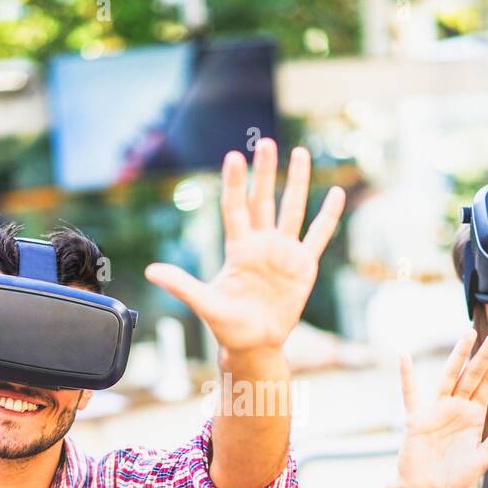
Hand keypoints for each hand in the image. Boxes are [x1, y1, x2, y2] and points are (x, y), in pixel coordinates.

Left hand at [144, 138, 345, 354]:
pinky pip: (318, 235)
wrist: (255, 344)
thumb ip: (182, 285)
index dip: (235, 183)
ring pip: (293, 209)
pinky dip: (328, 216)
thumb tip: (151, 271)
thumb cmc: (228, 325)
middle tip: (267, 143)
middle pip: (263, 200)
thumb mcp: (205, 304)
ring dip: (297, 182)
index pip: (235, 208)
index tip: (234, 157)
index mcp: (238, 248)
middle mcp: (262, 244)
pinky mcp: (304, 265)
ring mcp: (284, 252)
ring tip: (301, 152)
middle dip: (265, 172)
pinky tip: (336, 194)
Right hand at [395, 332, 487, 487]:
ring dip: (458, 356)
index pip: (486, 385)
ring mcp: (436, 410)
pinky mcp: (417, 418)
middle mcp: (456, 408)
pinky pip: (410, 394)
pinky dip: (406, 376)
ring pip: (449, 377)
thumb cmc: (454, 478)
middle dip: (483, 356)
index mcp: (473, 416)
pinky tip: (404, 357)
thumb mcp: (483, 460)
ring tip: (467, 336)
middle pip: (472, 376)